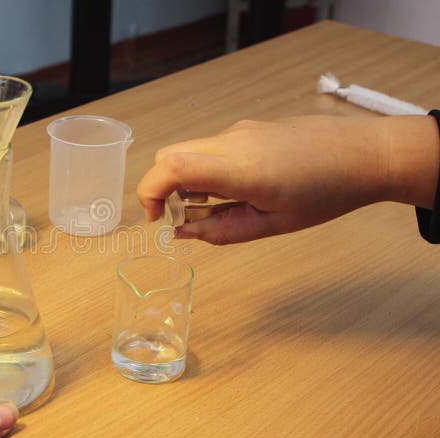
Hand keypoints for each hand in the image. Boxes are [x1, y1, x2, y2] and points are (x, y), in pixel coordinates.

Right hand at [137, 115, 437, 243]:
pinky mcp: (248, 127)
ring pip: (190, 151)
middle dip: (164, 188)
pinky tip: (239, 189)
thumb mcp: (273, 224)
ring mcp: (239, 130)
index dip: (150, 193)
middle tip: (187, 217)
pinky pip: (211, 148)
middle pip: (169, 155)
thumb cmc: (326, 194)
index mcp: (241, 170)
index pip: (171, 168)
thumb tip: (182, 234)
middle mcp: (233, 142)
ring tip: (220, 206)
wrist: (365, 153)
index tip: (158, 219)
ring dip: (188, 181)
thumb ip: (222, 231)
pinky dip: (207, 170)